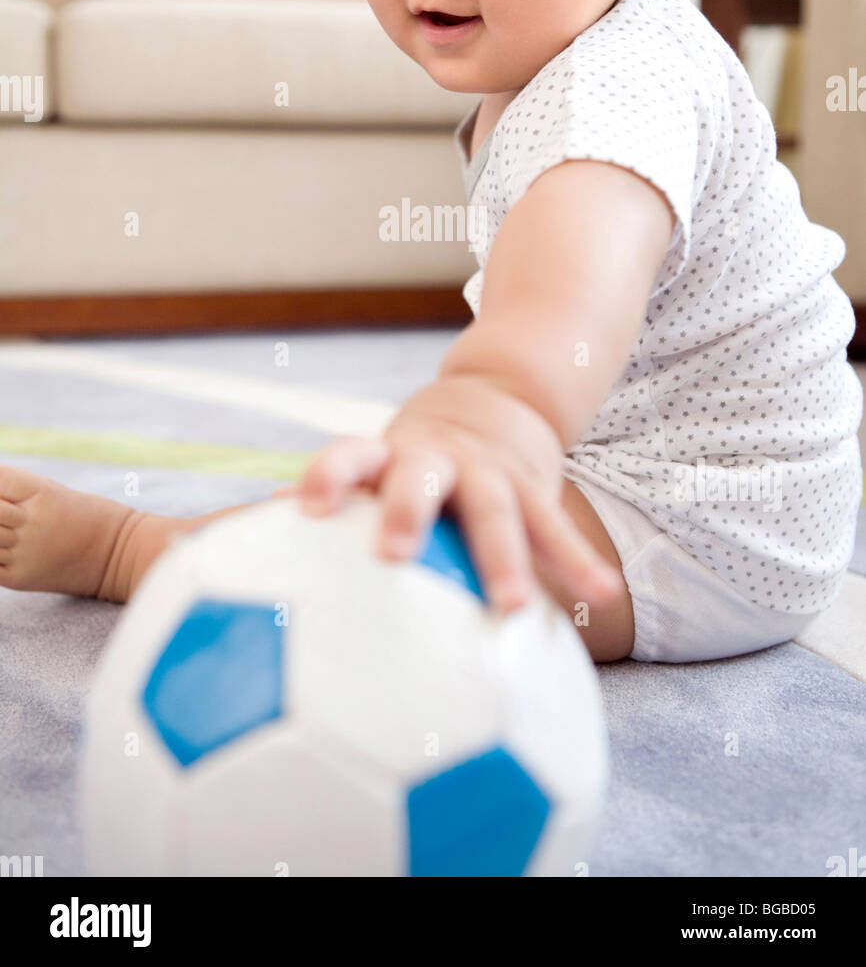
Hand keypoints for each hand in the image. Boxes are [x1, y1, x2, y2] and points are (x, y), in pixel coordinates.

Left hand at [270, 375, 623, 614]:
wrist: (498, 395)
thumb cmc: (414, 455)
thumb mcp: (377, 463)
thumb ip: (335, 501)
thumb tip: (247, 549)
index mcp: (390, 454)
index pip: (350, 455)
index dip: (328, 476)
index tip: (304, 507)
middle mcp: (438, 458)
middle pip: (422, 477)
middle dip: (410, 512)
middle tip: (392, 554)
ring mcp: (490, 471)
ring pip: (499, 509)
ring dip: (507, 556)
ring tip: (515, 605)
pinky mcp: (534, 487)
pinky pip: (556, 528)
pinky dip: (578, 562)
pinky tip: (601, 596)